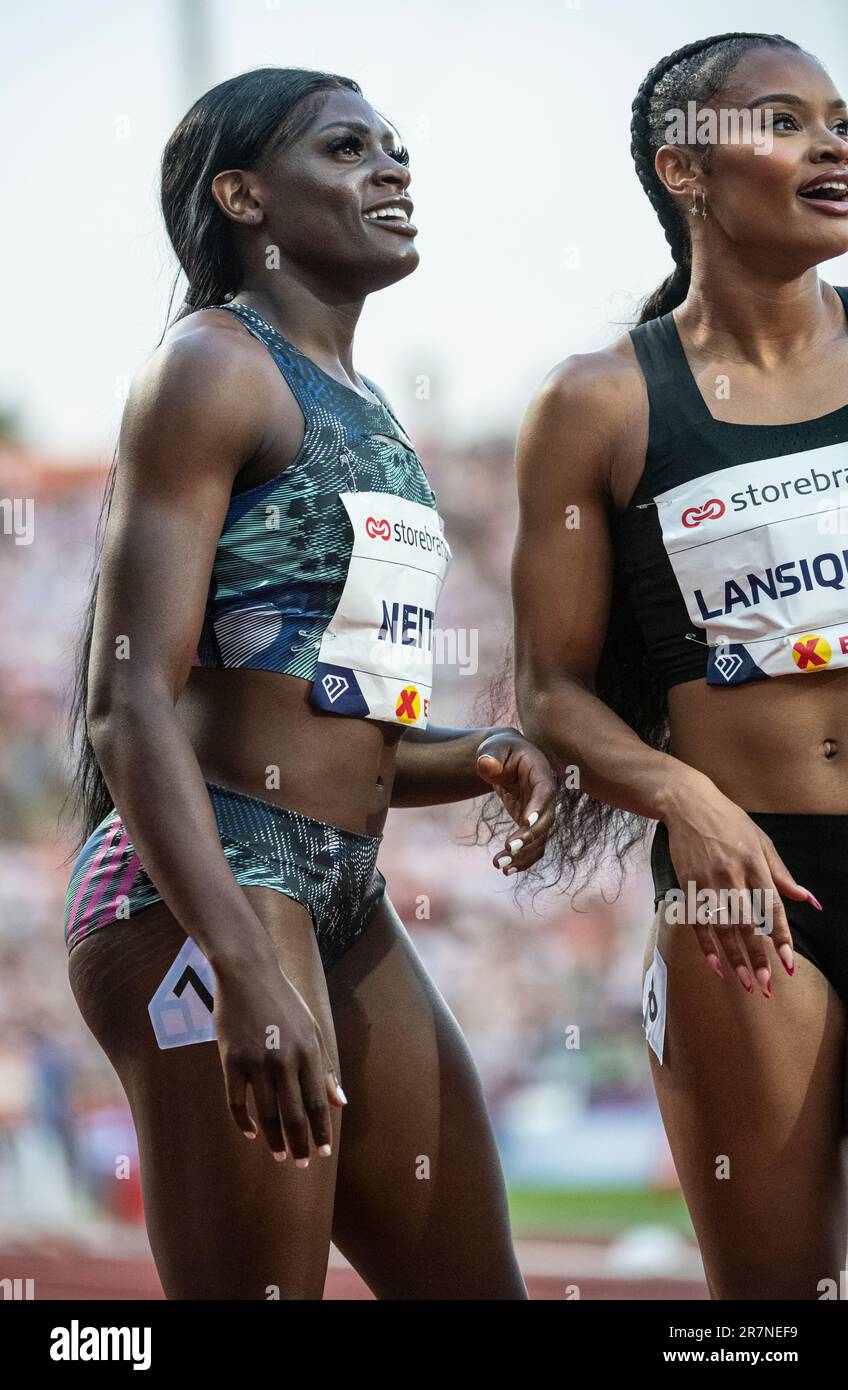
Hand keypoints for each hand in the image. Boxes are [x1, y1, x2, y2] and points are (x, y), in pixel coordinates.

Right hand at [213, 957, 345, 1162]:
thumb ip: (325, 1067)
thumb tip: (339, 1102)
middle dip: (300, 1144)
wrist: (247, 973)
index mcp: (309, 1051)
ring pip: (267, 1114)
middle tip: (302, 1163)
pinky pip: (237, 1102)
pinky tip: (252, 1134)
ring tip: (280, 1156)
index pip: (317, 1102)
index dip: (321, 1131)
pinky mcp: (231, 1060)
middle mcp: (285, 1059)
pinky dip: (244, 1123)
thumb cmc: (283, 1001)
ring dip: (275, 1140)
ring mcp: (256, 1061)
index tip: (324, 1152)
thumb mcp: (311, 1029)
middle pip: (294, 1114)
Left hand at [476, 730, 556, 874]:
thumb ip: (490, 757)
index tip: (525, 823)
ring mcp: (540, 812)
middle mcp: (545, 796)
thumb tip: (486, 766)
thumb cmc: (499, 749)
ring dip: (523, 855)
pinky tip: (506, 871)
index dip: (537, 808)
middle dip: (529, 838)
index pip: (544, 793)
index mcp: (540, 773)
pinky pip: (533, 846)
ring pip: (539, 839)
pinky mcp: (532, 825)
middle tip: (508, 849)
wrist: (505, 758)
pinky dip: (523, 860)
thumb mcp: (493, 748)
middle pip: (545, 821)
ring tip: (500, 865)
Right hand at [664, 789, 820, 996]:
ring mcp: (707, 881)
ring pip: (721, 928)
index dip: (781, 937)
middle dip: (757, 957)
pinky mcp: (687, 885)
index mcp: (755, 864)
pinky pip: (697, 922)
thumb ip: (782, 874)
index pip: (772, 908)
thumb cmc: (729, 821)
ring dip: (733, 958)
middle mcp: (732, 875)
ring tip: (745, 983)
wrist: (687, 804)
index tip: (788, 963)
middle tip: (766, 986)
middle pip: (746, 924)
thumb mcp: (762, 841)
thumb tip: (809, 900)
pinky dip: (706, 945)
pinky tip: (716, 966)